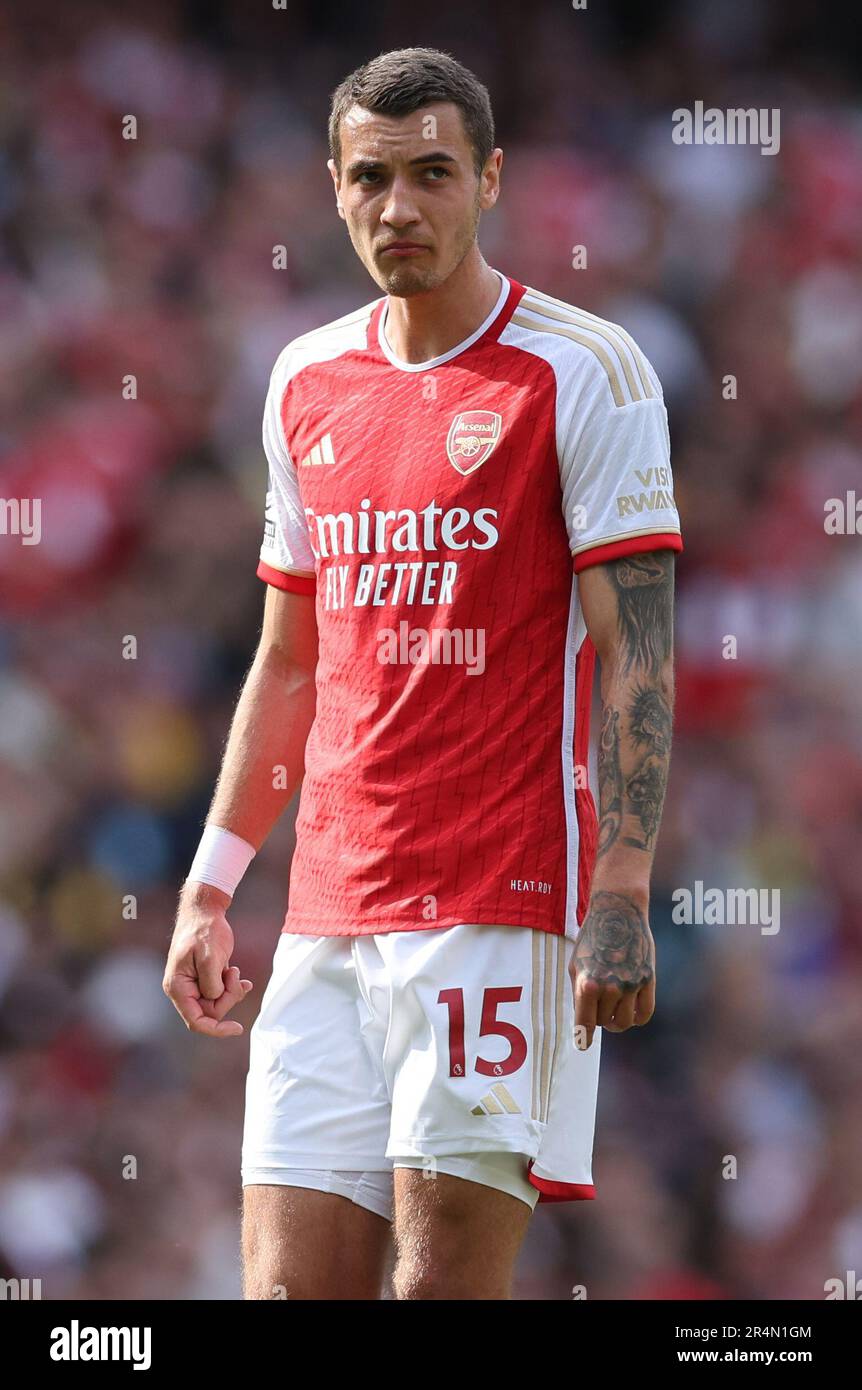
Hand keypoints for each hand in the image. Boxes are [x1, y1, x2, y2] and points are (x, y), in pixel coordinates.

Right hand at [163, 883, 252, 1037]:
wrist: (205, 912)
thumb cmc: (204, 930)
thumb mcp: (210, 956)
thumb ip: (212, 982)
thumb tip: (215, 998)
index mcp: (178, 988)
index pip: (196, 1021)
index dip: (216, 1029)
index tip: (237, 1028)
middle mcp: (184, 990)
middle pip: (211, 1011)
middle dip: (228, 997)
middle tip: (235, 974)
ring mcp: (195, 985)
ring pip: (218, 1003)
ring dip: (231, 991)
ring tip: (234, 970)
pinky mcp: (206, 979)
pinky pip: (221, 993)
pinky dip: (234, 988)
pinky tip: (241, 979)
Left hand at [570, 890, 654, 1048]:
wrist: (618, 912)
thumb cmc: (592, 939)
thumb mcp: (575, 965)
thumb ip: (579, 995)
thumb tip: (584, 1025)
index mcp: (587, 984)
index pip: (585, 1025)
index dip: (583, 1039)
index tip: (583, 1044)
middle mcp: (610, 987)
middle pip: (604, 1023)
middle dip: (599, 1018)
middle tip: (597, 1005)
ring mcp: (631, 984)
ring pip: (624, 1022)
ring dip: (616, 1020)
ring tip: (612, 1009)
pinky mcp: (648, 980)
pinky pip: (645, 1014)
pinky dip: (636, 1018)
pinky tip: (629, 1011)